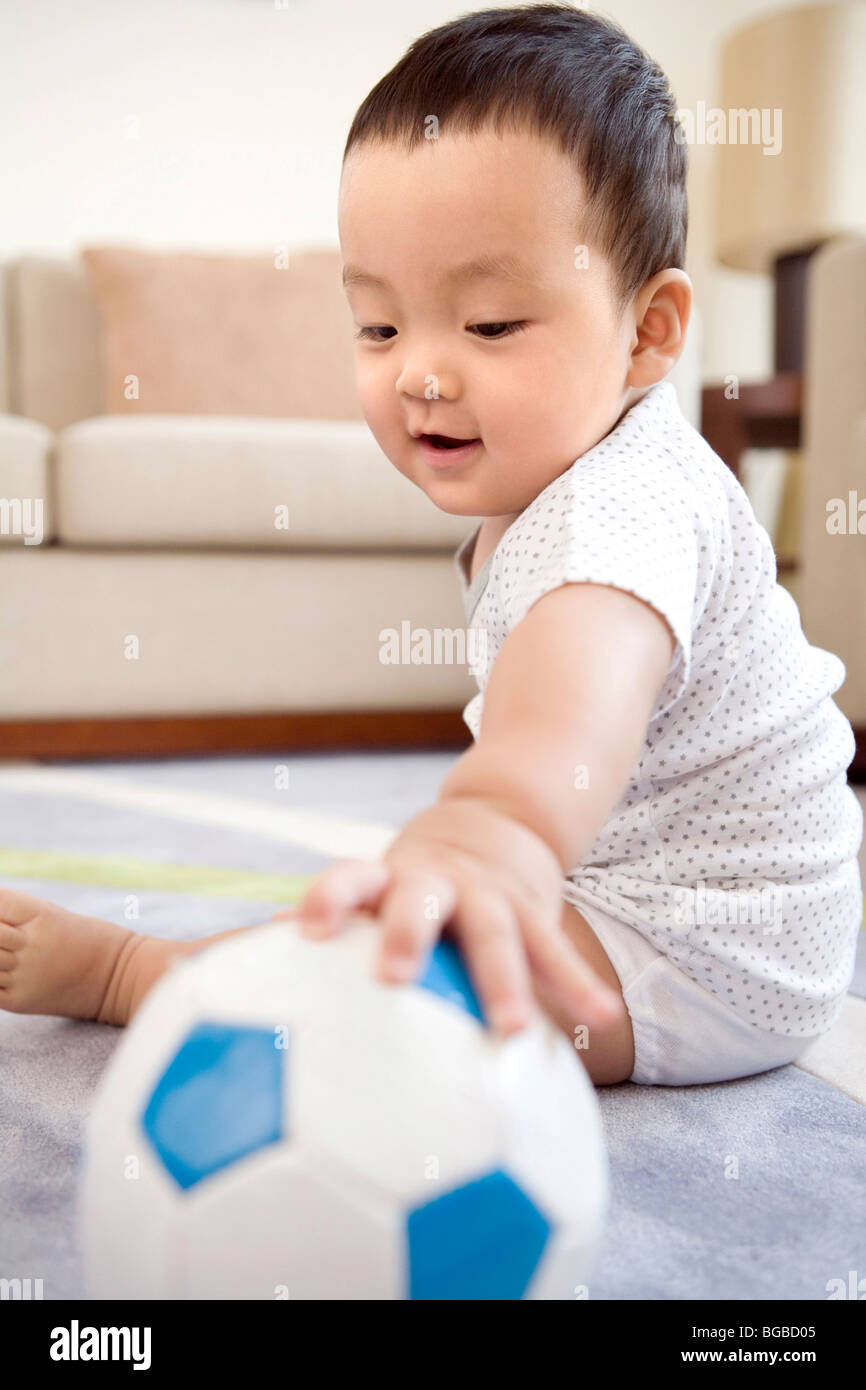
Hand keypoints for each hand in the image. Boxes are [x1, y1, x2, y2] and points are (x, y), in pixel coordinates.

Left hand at [270, 798, 623, 1037]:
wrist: (498, 818)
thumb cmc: (414, 878)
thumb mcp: (377, 886)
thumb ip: (335, 924)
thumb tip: (247, 972)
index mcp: (390, 877)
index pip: (350, 878)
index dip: (328, 899)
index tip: (304, 930)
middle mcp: (438, 881)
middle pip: (422, 900)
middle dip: (410, 935)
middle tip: (392, 977)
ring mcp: (490, 894)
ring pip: (499, 932)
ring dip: (507, 979)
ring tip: (515, 1028)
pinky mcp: (534, 910)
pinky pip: (556, 951)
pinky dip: (578, 985)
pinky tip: (601, 1019)